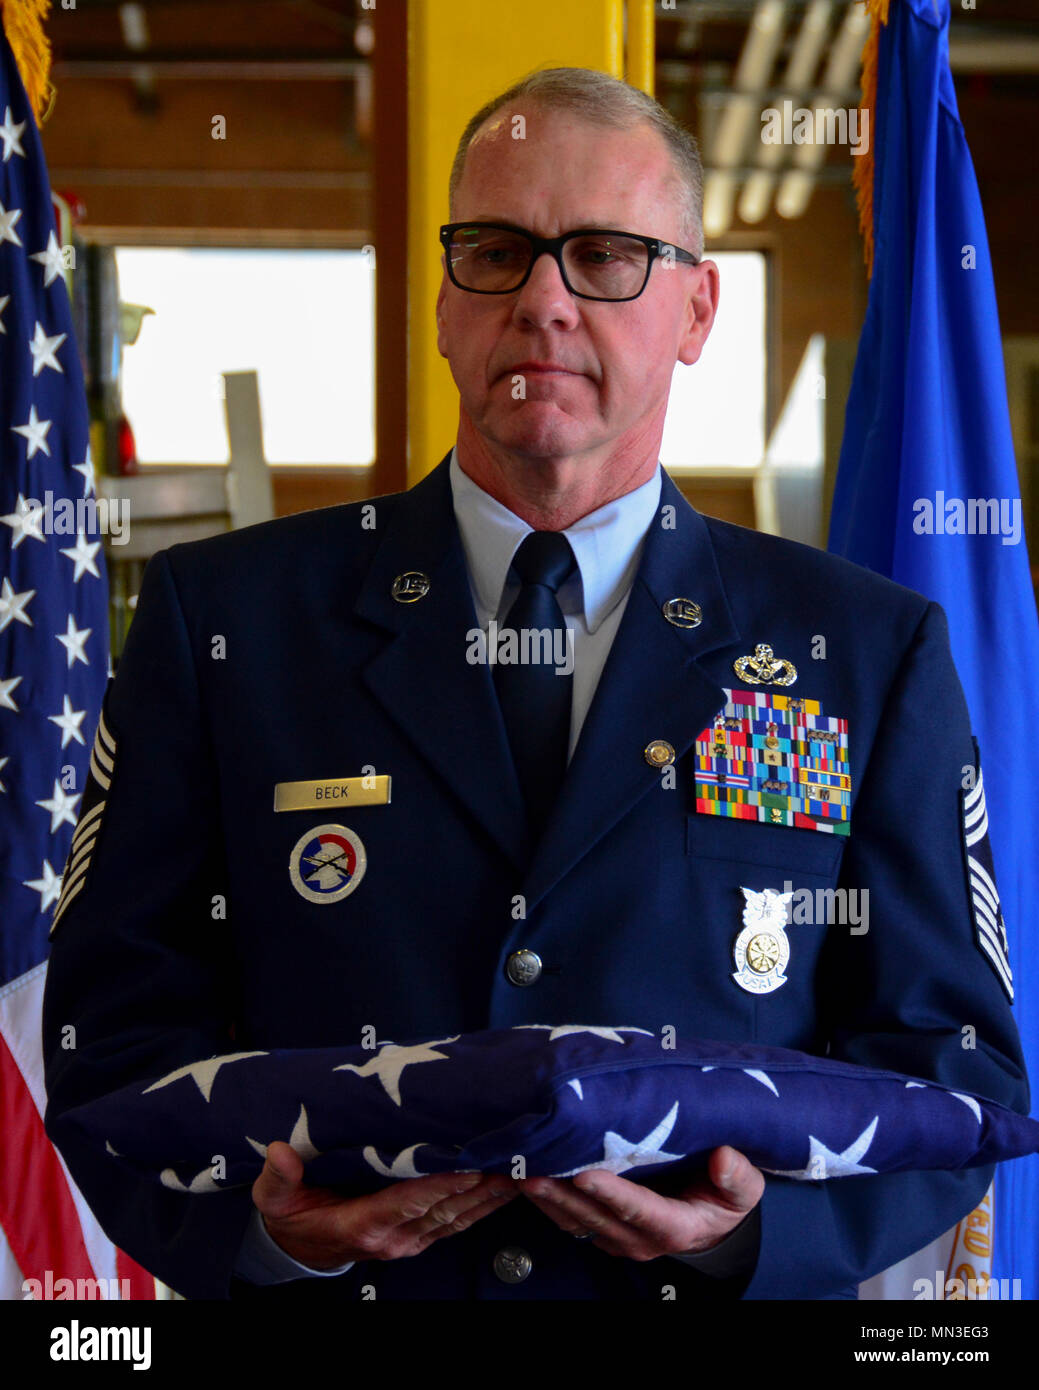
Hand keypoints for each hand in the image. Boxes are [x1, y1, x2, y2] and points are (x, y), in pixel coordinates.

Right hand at [252, 1141, 517, 1269]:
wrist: (296, 1250)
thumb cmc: (291, 1218)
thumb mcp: (272, 1200)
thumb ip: (278, 1177)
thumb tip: (281, 1152)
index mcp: (361, 1224)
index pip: (409, 1202)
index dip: (441, 1184)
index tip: (470, 1165)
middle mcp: (391, 1236)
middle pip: (443, 1209)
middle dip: (480, 1185)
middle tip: (508, 1156)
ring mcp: (407, 1241)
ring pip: (456, 1218)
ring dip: (489, 1196)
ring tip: (517, 1168)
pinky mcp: (416, 1239)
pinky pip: (455, 1223)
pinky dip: (481, 1206)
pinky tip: (501, 1188)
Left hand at [517, 1145, 763, 1260]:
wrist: (712, 1222)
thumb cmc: (725, 1198)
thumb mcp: (744, 1189)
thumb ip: (736, 1176)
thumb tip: (723, 1158)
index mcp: (673, 1226)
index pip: (638, 1210)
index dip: (610, 1194)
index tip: (584, 1175)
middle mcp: (638, 1237)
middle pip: (594, 1216)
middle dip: (560, 1193)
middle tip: (531, 1168)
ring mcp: (615, 1236)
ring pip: (573, 1219)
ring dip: (544, 1197)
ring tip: (517, 1170)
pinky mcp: (600, 1228)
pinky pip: (568, 1217)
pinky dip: (545, 1199)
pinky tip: (525, 1175)